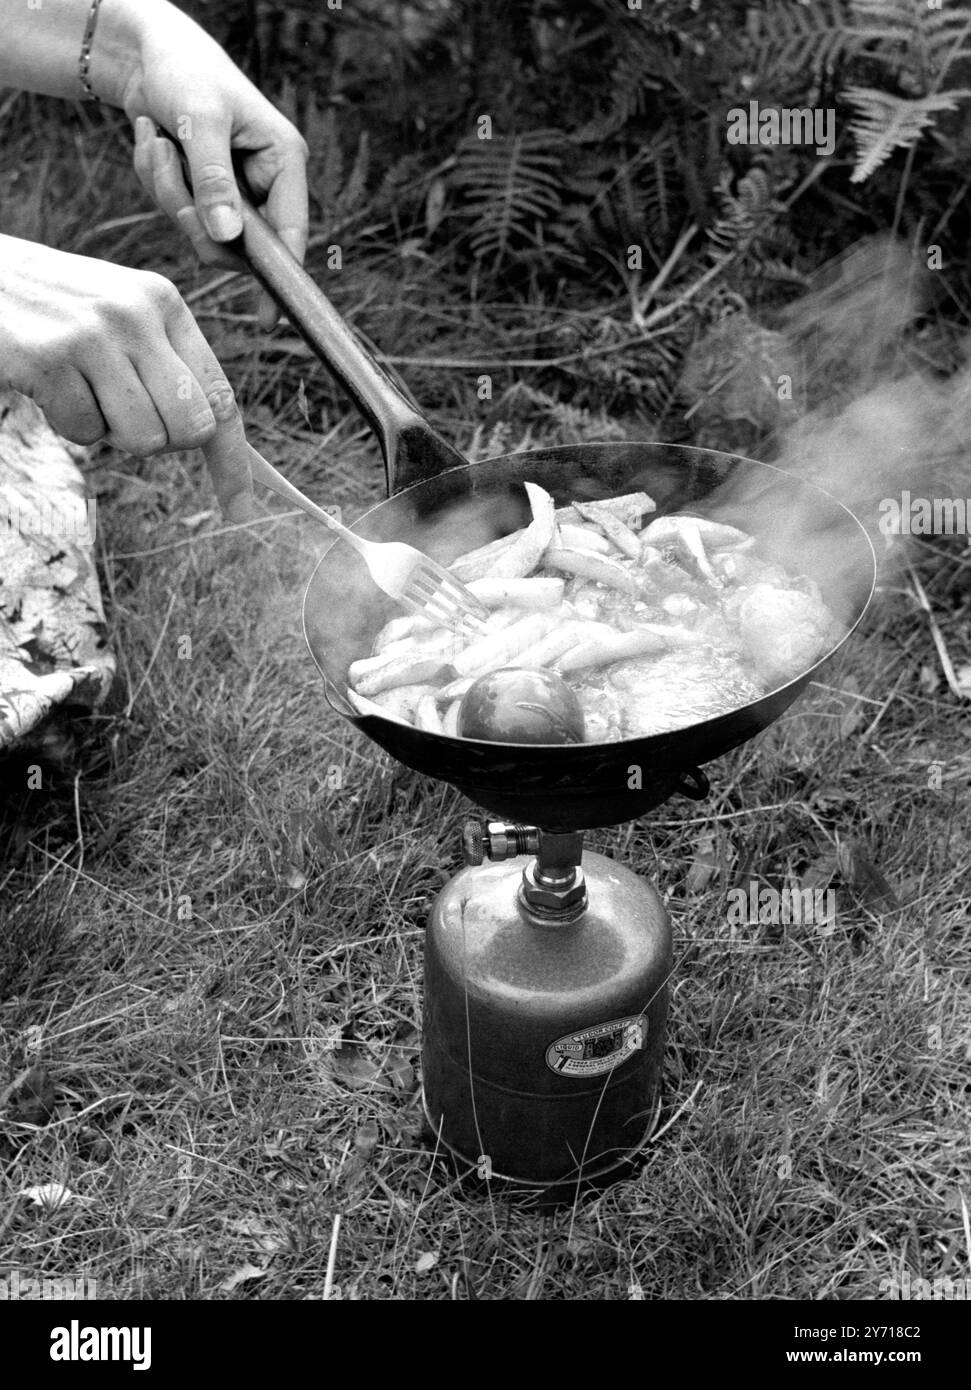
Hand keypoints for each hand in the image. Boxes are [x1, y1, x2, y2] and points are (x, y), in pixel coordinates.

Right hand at [0, 235, 254, 521]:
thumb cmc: (54, 308)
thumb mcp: (120, 314)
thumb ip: (165, 363)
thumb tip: (207, 434)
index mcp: (164, 302)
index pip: (221, 395)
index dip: (233, 460)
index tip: (239, 507)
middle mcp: (137, 313)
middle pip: (191, 428)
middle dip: (163, 441)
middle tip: (123, 416)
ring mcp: (95, 334)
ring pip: (143, 438)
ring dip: (110, 433)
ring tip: (82, 390)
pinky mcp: (52, 357)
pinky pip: (85, 433)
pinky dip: (67, 423)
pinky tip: (49, 384)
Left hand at [121, 6, 308, 330]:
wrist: (147, 54)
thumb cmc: (185, 72)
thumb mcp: (200, 120)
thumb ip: (214, 180)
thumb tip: (226, 237)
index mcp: (283, 163)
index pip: (291, 235)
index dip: (280, 279)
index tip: (267, 317)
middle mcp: (265, 184)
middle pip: (237, 245)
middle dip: (193, 213)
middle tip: (169, 167)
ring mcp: (234, 194)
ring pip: (202, 234)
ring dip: (169, 193)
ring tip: (158, 141)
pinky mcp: (204, 196)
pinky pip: (179, 217)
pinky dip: (158, 183)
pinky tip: (155, 142)